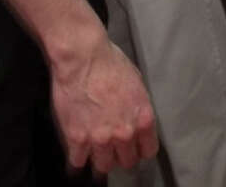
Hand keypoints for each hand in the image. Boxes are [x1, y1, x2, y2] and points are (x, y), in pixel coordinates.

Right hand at [50, 32, 157, 174]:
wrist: (82, 57)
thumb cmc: (109, 62)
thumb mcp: (136, 83)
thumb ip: (138, 108)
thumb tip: (135, 120)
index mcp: (143, 119)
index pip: (148, 152)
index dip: (139, 149)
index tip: (133, 147)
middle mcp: (124, 133)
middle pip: (126, 162)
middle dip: (120, 155)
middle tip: (111, 147)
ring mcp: (100, 138)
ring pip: (103, 167)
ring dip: (99, 159)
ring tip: (94, 151)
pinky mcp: (77, 138)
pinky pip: (78, 162)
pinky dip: (77, 159)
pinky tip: (77, 153)